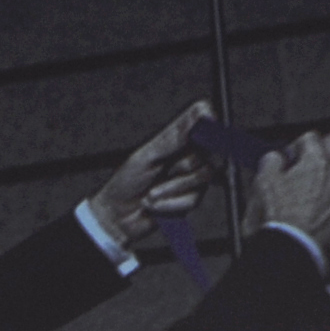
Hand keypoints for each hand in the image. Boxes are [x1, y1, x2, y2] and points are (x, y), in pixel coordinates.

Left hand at [87, 102, 216, 248]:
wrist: (119, 217)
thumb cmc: (127, 182)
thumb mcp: (149, 154)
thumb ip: (176, 136)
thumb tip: (198, 113)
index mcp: (177, 138)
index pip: (204, 119)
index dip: (209, 125)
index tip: (202, 135)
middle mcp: (188, 154)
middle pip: (210, 152)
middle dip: (184, 164)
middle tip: (165, 169)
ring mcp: (192, 177)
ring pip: (203, 176)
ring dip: (173, 187)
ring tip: (153, 191)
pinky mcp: (191, 199)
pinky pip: (193, 199)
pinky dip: (170, 202)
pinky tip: (156, 203)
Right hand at [244, 133, 329, 262]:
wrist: (297, 245)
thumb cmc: (282, 213)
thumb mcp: (265, 179)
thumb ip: (272, 159)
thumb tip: (278, 158)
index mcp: (318, 158)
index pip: (310, 138)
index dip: (297, 148)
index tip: (291, 160)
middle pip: (326, 160)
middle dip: (313, 169)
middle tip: (299, 185)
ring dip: (326, 187)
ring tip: (310, 204)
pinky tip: (322, 214)